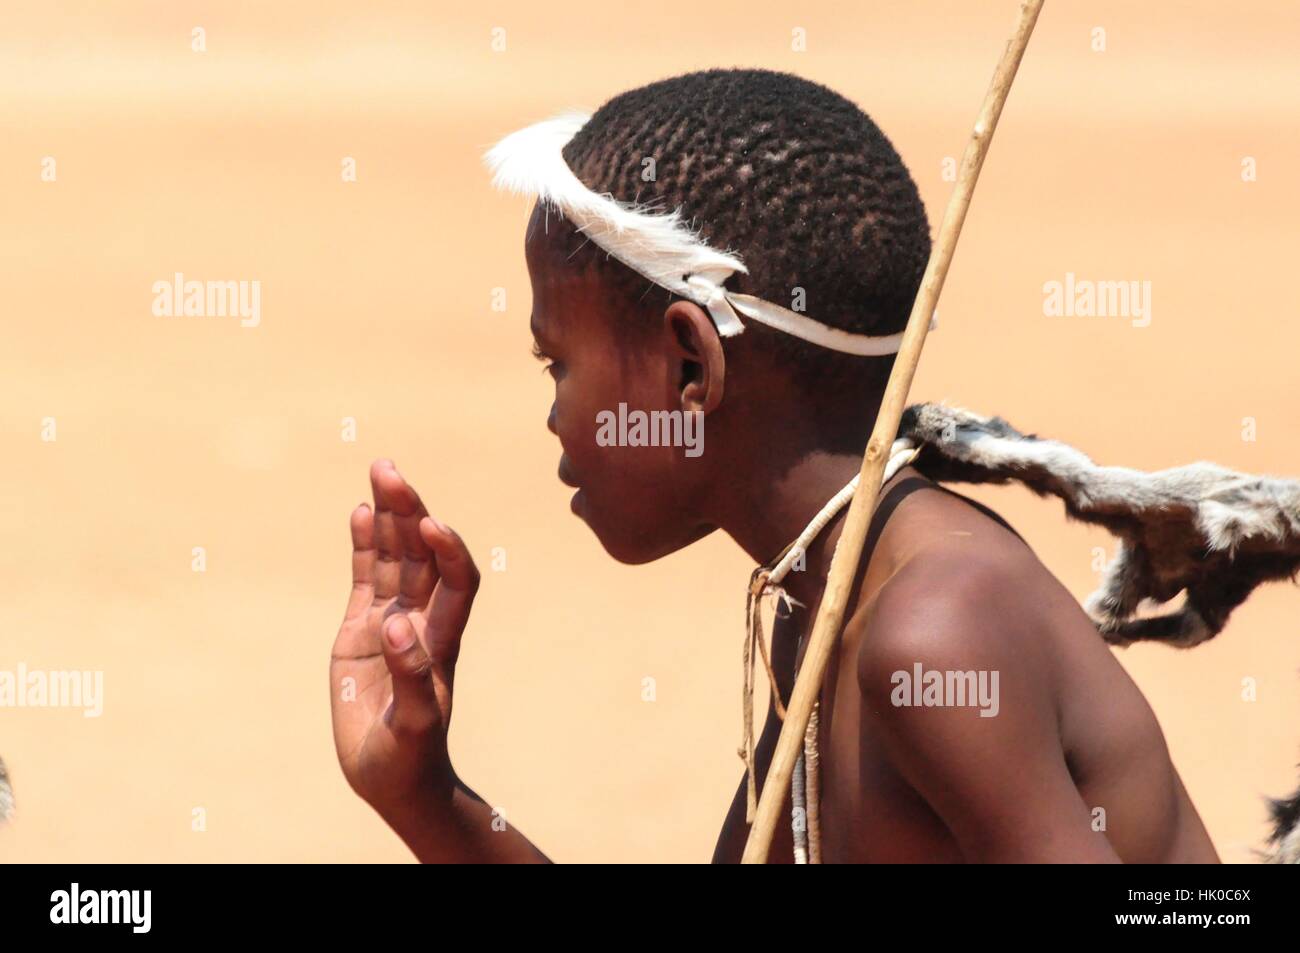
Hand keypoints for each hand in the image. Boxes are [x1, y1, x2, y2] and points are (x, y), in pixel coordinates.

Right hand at [329, 460, 479, 820]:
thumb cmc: (411, 757)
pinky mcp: (362, 629)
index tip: (431, 524)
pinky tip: (362, 512)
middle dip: (411, 510)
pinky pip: (367, 576)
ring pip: (396, 556)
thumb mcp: (414, 724)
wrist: (393, 779)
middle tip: (390, 469)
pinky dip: (366, 545)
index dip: (449, 550)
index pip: (457, 581)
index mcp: (442, 641)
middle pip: (423, 554)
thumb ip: (410, 675)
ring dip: (391, 515)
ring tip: (379, 472)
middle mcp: (422, 621)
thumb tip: (396, 626)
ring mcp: (392, 621)